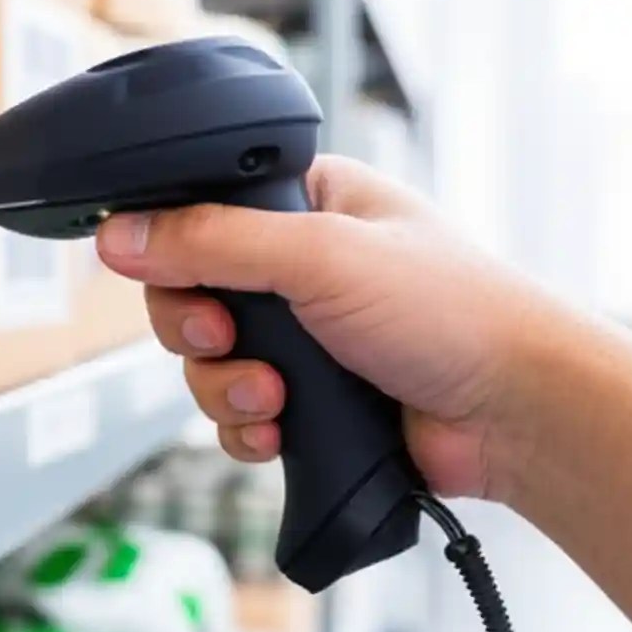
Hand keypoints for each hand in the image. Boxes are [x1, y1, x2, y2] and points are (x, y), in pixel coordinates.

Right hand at [96, 155, 547, 502]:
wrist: (511, 413)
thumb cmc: (451, 311)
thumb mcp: (317, 254)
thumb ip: (209, 240)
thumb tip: (120, 234)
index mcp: (305, 203)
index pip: (198, 213)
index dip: (170, 249)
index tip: (166, 275)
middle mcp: (296, 267)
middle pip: (187, 294)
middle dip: (198, 330)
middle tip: (226, 337)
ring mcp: (300, 338)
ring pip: (205, 363)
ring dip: (226, 387)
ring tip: (273, 396)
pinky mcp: (303, 400)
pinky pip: (234, 415)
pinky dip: (245, 427)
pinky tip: (279, 428)